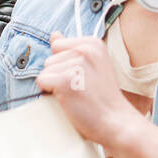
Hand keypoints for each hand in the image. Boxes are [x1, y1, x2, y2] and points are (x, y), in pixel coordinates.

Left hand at [35, 32, 139, 150]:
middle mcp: (85, 50)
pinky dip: (50, 94)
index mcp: (93, 43)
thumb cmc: (103, 98)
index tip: (82, 77)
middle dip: (59, 76)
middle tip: (81, 89)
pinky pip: (42, 82)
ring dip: (55, 86)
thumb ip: (72, 50)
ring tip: (77, 95)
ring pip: (45, 71)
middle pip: (50, 59)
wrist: (116, 122)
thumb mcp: (93, 66)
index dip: (64, 64)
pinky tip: (70, 100)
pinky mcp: (65, 80)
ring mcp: (76, 64)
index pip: (58, 46)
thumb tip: (54, 35)